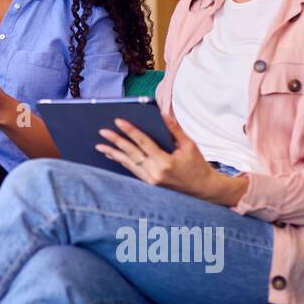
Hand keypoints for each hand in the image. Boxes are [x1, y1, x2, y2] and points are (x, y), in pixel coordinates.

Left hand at [94, 111, 245, 205]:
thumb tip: (162, 113)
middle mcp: (156, 173)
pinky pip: (132, 171)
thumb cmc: (197, 165)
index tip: (118, 121)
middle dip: (116, 141)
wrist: (203, 189)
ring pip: (128, 164)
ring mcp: (151, 181)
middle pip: (131, 154)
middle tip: (102, 131)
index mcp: (166, 162)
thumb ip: (174, 130)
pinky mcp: (149, 185)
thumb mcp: (189, 145)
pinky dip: (122, 162)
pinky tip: (113, 155)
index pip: (143, 143)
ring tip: (100, 145)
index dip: (130, 131)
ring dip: (114, 154)